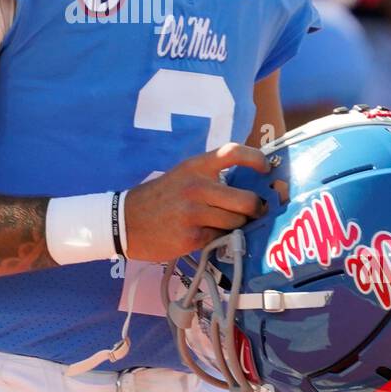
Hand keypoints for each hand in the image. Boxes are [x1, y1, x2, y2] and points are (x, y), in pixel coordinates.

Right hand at [123, 142, 271, 261]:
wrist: (125, 222)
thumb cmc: (161, 197)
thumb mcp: (183, 175)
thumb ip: (212, 176)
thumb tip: (251, 184)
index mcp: (195, 166)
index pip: (232, 153)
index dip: (256, 158)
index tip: (266, 168)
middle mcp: (197, 187)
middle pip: (246, 199)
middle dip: (255, 209)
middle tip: (254, 211)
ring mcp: (194, 213)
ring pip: (237, 222)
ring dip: (237, 226)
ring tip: (224, 224)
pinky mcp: (192, 237)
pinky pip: (221, 238)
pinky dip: (220, 238)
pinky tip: (206, 235)